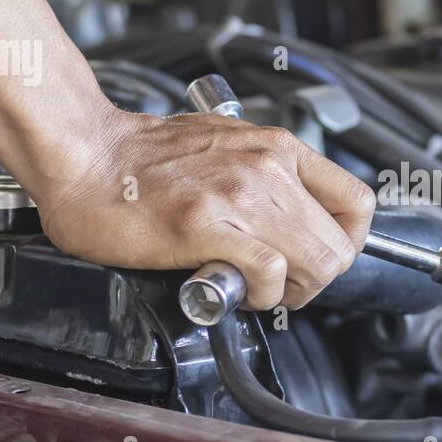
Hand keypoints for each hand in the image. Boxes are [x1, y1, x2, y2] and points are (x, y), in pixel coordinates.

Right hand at [36, 109, 375, 309]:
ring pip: (317, 262)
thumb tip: (291, 218)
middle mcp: (269, 167)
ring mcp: (242, 196)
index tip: (321, 257)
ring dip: (292, 292)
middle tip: (284, 286)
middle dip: (318, 279)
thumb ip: (266, 176)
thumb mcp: (226, 146)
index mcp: (277, 148)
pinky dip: (261, 295)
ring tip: (257, 289)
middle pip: (342, 246)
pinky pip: (271, 274)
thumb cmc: (141, 156)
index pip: (357, 202)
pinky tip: (235, 290)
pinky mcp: (208, 226)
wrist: (83, 153)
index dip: (347, 243)